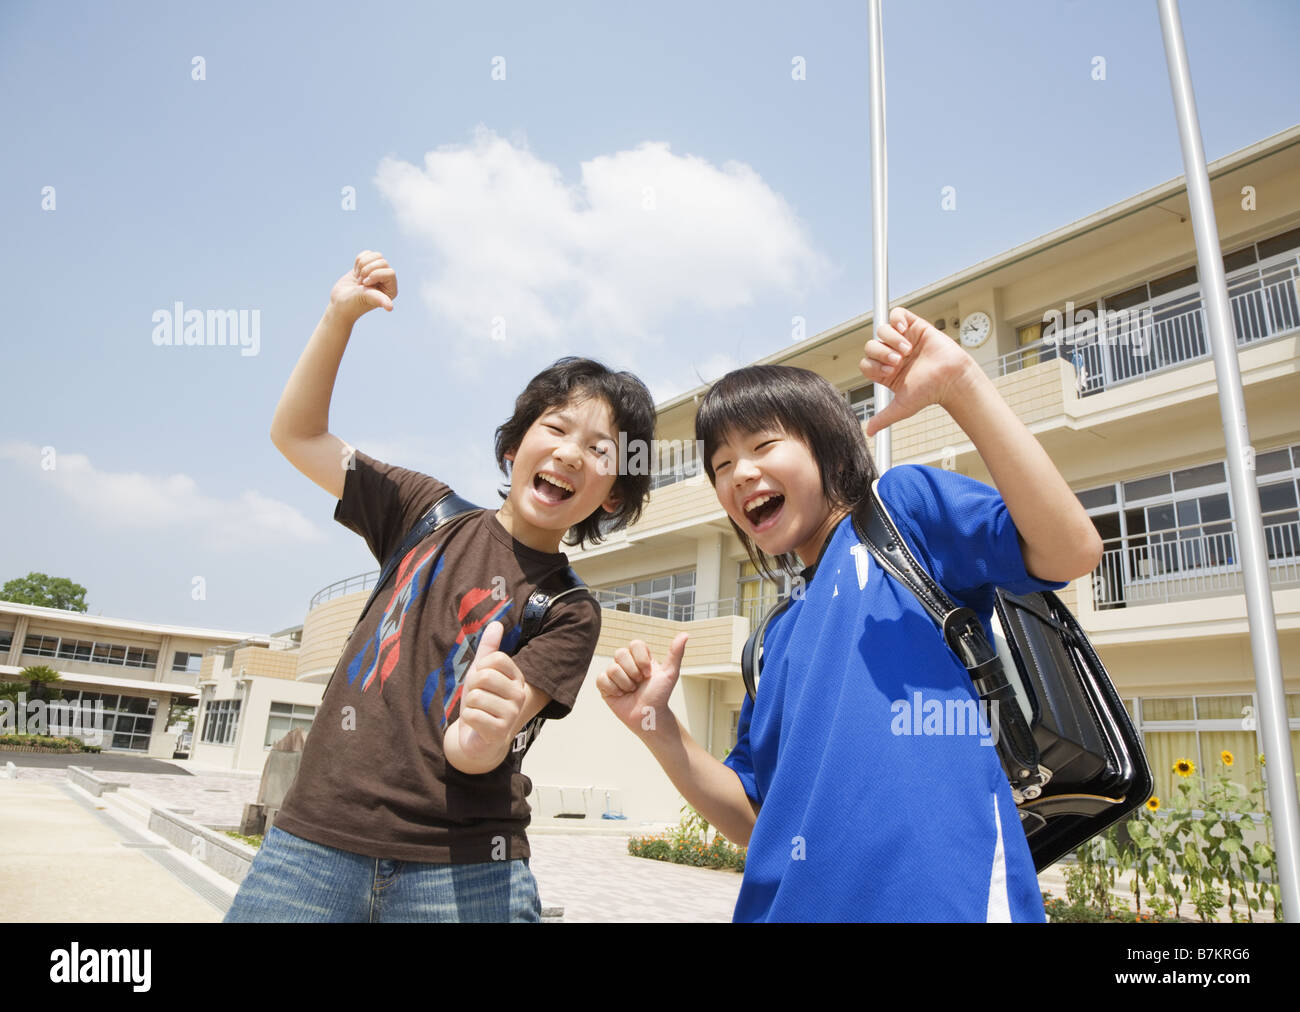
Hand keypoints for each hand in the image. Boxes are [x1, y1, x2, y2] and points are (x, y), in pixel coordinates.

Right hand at [329, 250, 397, 320]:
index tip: (365, 285)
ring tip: (358, 278)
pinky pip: (366, 254)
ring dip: (362, 265)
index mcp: (391, 290)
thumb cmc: (353, 303)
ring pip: (375, 255)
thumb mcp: (366, 298)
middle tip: (360, 283)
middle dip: (367, 270)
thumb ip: (378, 299)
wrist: (339, 302)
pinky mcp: (367, 266)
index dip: (375, 275)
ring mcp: (377, 272)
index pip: (390, 272)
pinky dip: (358, 261)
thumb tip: (390, 308)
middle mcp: (387, 280)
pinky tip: (356, 273)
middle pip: (383, 261)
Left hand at [457, 621, 526, 757]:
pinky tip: (477, 725)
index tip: (483, 682)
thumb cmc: (482, 702)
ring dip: (469, 706)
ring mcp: (512, 714)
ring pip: (475, 697)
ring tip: (479, 713)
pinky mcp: (500, 731)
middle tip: (478, 700)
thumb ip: (489, 649)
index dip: (480, 668)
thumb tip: (496, 623)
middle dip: (472, 688)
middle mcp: (519, 695)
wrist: (479, 737)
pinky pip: (472, 715)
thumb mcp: (482, 673)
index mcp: (517, 678)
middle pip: (483, 676)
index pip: (494, 658)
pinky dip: (468, 720)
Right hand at [596, 634, 688, 735]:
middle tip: (639, 684)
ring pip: (612, 668)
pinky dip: (613, 689)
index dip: (641, 659)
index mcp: (640, 657)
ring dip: (625, 684)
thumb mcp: (670, 674)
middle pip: (620, 653)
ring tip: (631, 691)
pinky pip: (601, 679)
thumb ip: (676, 653)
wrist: (649, 716)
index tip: (648, 673)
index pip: (635, 644)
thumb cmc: (659, 695)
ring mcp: (614, 673)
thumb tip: (685, 635)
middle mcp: (626, 662)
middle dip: (633, 673)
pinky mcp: (604, 685)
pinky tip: (620, 695)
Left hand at [861, 306, 980, 436]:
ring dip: (891, 339)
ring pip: (882, 330)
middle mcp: (891, 354)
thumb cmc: (929, 393)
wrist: (951, 379)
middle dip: (882, 353)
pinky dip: (896, 319)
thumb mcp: (902, 407)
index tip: (891, 373)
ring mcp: (903, 339)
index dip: (874, 365)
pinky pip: (897, 314)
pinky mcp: (915, 327)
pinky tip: (904, 330)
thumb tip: (868, 433)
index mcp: (885, 371)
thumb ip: (883, 418)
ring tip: (906, 350)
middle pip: (871, 346)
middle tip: (898, 362)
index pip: (866, 362)